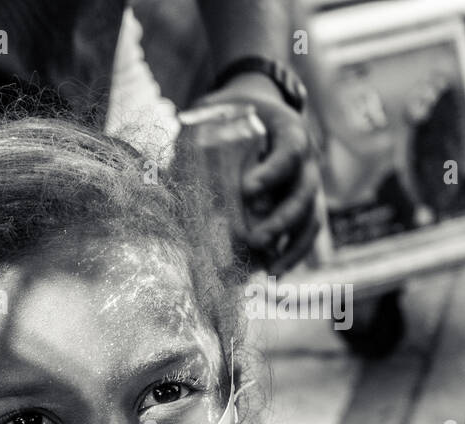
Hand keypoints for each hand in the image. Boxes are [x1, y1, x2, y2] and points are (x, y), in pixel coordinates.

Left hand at [196, 73, 321, 272]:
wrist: (261, 109)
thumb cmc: (234, 115)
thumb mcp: (217, 115)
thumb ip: (193, 139)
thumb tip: (152, 176)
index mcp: (290, 131)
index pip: (290, 151)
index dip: (272, 172)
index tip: (247, 190)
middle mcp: (308, 160)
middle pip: (305, 192)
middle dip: (282, 219)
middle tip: (255, 239)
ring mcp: (308, 184)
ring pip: (311, 218)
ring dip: (291, 246)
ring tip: (268, 268)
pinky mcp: (305, 206)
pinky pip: (307, 233)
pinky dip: (292, 255)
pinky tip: (273, 273)